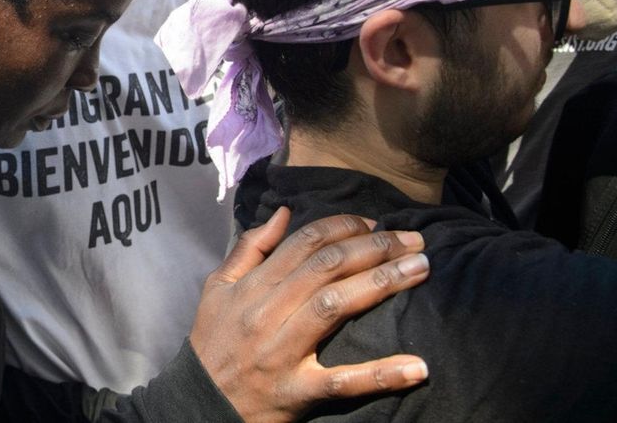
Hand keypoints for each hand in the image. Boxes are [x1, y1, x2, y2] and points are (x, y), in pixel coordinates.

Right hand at [191, 207, 430, 422]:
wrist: (197, 403)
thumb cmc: (213, 342)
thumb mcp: (218, 288)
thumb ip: (249, 249)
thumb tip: (284, 213)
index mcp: (252, 287)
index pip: (304, 244)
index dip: (343, 227)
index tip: (374, 223)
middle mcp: (267, 313)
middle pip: (327, 268)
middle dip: (374, 247)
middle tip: (413, 240)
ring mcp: (282, 353)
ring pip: (336, 307)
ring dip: (383, 284)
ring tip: (420, 269)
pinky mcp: (297, 391)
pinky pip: (343, 381)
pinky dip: (381, 374)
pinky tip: (417, 366)